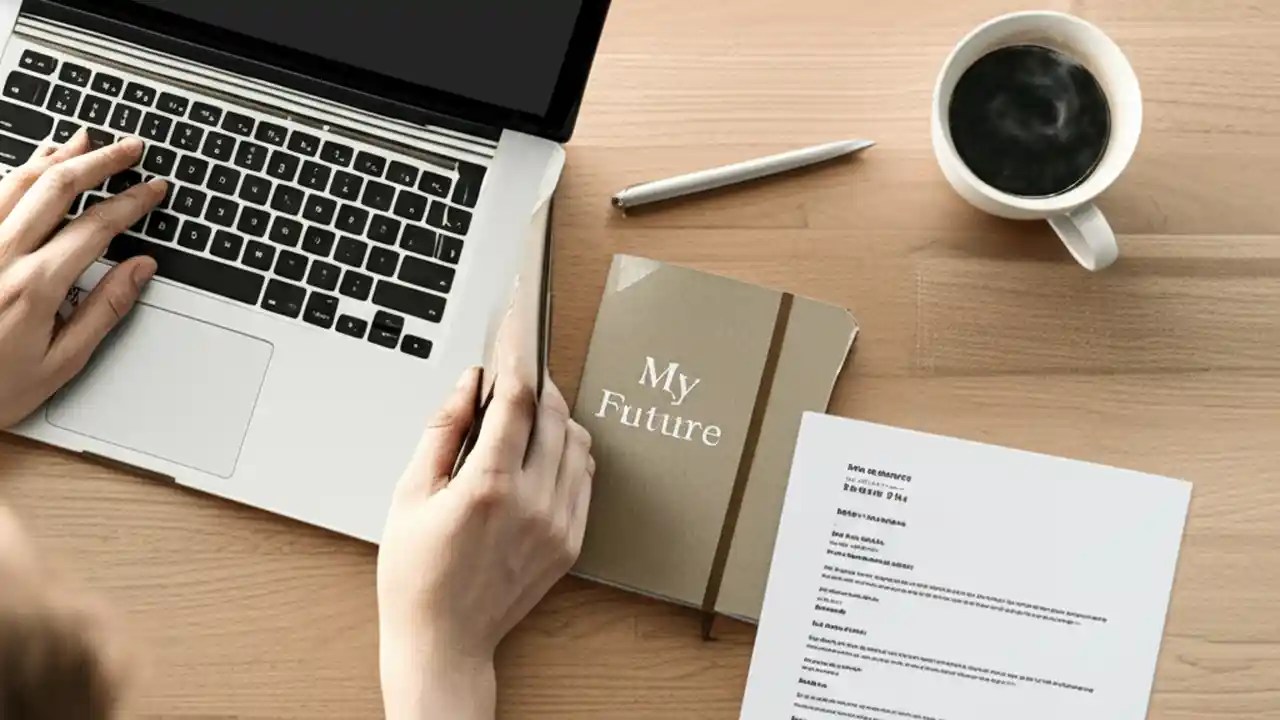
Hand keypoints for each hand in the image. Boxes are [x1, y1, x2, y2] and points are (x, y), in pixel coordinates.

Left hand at [0, 131, 164, 428]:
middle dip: (101, 160)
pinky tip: (32, 166)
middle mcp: (1, 255)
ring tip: (84, 141)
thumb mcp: (61, 364)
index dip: (133, 202)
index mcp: (36, 286)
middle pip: (59, 187)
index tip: (155, 189)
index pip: (98, 227)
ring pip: (18, 181)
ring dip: (56, 156)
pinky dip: (17, 173)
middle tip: (129, 147)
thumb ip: (104, 310)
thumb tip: (140, 269)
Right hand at [377, 368, 594, 719]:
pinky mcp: (572, 541)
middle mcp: (532, 503)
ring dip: (557, 419)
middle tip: (519, 375)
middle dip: (539, 386)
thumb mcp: (410, 493)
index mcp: (487, 487)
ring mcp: (558, 524)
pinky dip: (569, 454)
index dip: (518, 361)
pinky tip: (542, 453)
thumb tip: (469, 382)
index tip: (516, 337)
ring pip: (578, 444)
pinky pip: (585, 478)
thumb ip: (443, 430)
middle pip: (555, 416)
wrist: (443, 640)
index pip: (517, 402)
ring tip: (528, 416)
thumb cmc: (415, 572)